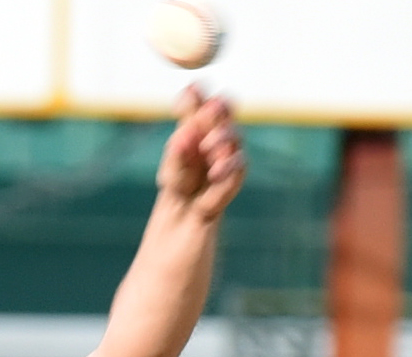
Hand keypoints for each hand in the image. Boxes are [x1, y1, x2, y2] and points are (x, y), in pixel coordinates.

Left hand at [158, 85, 245, 221]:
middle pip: (224, 110)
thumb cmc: (178, 183)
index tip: (190, 90)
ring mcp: (227, 152)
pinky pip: (239, 164)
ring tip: (206, 147)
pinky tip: (214, 172)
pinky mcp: (236, 174)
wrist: (185, 213)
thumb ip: (178, 150)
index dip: (196, 93)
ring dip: (222, 137)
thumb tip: (186, 135)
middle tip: (209, 109)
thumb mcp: (172, 165)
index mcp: (196, 125)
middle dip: (219, 106)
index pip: (199, 102)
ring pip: (234, 135)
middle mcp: (214, 134)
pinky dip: (228, 165)